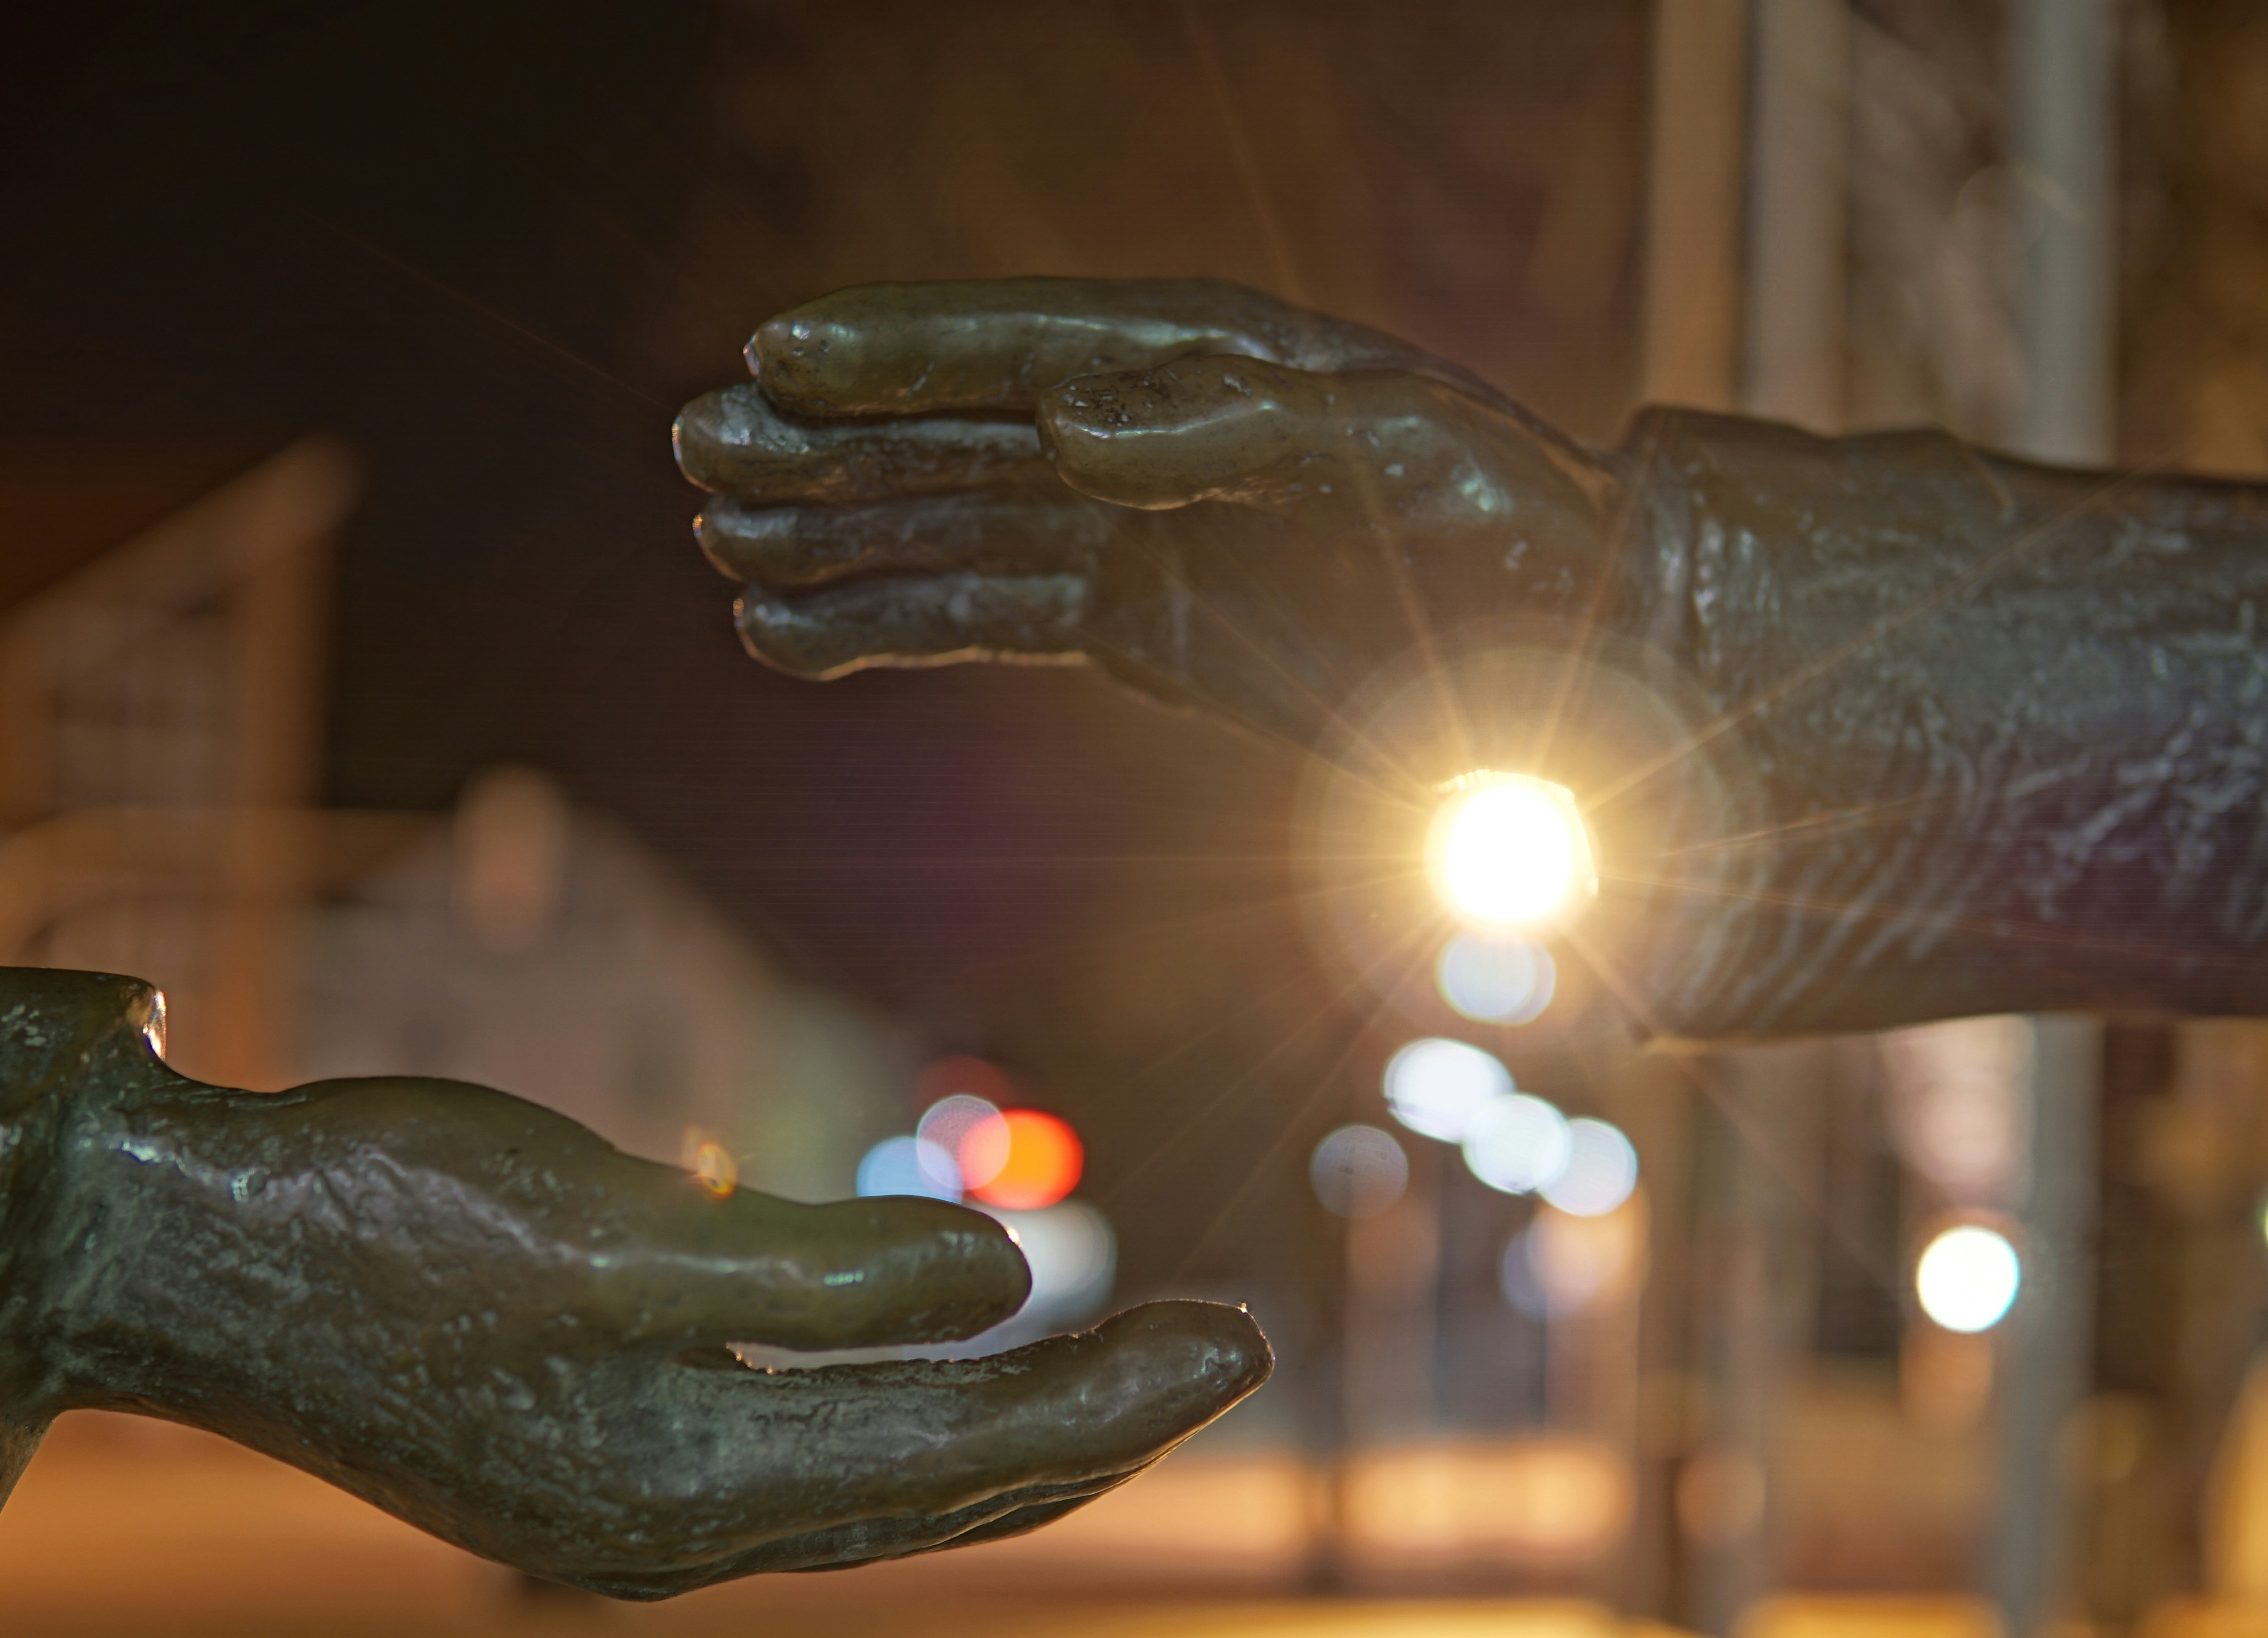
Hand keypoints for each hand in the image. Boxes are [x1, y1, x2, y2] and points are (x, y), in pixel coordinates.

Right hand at [38, 1069, 1268, 1599]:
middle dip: (1098, 1425)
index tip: (1244, 1339)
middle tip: (1232, 1351)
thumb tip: (1007, 1280)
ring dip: (1011, 1430)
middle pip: (944, 1487)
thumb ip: (815, 1271)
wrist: (175, 1251)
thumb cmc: (375, 1214)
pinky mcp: (589, 1450)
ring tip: (1126, 1370)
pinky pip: (799, 1454)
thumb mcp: (603, 1229)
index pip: (965, 1450)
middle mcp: (672, 1523)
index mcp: (684, 1482)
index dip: (1115, 1396)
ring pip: (878, 1480)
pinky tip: (939, 1367)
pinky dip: (901, 1417)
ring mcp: (628, 1500)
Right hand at [674, 279, 1634, 747]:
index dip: (895, 349)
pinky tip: (797, 637)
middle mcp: (1155, 431)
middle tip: (696, 451)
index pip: (1022, 345)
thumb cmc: (1508, 535)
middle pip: (958, 430)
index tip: (775, 356)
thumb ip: (1231, 430)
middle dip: (830, 443)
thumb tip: (1064, 416)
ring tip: (723, 546)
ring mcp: (1138, 528)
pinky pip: (990, 617)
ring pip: (954, 526)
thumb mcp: (1395, 459)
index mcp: (1213, 361)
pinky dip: (896, 625)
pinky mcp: (1140, 621)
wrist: (1571, 662)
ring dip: (840, 538)